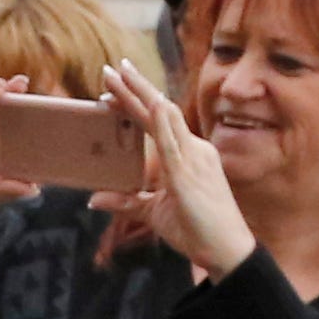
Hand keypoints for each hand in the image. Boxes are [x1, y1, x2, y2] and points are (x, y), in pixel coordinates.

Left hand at [106, 61, 252, 277]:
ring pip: (164, 118)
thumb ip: (126, 202)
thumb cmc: (196, 230)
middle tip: (112, 66)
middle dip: (135, 87)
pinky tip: (152, 104)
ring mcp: (193, 158)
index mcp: (188, 155)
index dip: (135, 102)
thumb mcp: (153, 212)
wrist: (225, 251)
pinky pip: (173, 144)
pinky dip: (162, 123)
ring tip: (118, 76)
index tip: (113, 88)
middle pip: (159, 111)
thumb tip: (94, 198)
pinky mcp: (189, 175)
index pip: (156, 122)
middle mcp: (193, 149)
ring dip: (140, 95)